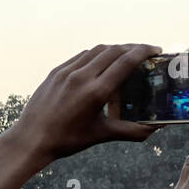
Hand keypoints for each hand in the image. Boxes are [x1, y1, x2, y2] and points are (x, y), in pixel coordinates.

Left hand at [3, 43, 161, 163]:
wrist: (31, 139)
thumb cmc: (67, 140)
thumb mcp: (101, 135)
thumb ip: (130, 131)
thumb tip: (154, 129)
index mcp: (96, 92)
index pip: (126, 62)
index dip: (144, 51)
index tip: (156, 50)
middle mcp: (82, 77)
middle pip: (114, 51)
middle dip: (133, 48)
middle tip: (145, 52)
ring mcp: (66, 72)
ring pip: (96, 50)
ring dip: (114, 49)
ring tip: (125, 54)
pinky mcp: (55, 72)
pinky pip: (80, 56)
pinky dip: (95, 54)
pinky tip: (101, 60)